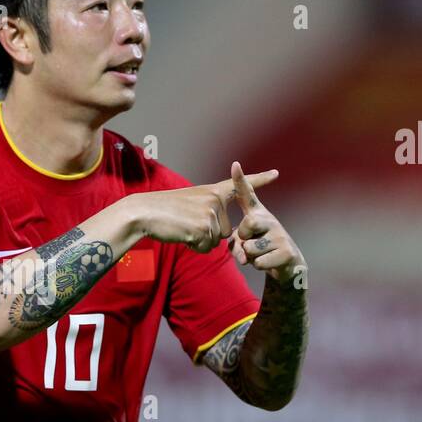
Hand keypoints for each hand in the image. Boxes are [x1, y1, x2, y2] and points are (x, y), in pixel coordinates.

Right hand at [130, 167, 279, 253]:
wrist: (144, 212)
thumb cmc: (163, 211)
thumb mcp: (189, 203)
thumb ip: (207, 212)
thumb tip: (216, 235)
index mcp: (212, 191)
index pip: (238, 185)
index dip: (259, 179)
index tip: (277, 173)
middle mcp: (215, 200)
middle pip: (225, 230)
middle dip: (207, 234)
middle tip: (186, 224)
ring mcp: (210, 213)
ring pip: (216, 241)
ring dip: (200, 241)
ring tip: (182, 228)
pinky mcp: (204, 228)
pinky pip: (206, 248)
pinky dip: (194, 247)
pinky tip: (182, 235)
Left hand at [227, 161, 305, 283]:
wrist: (286, 266)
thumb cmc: (259, 250)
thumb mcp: (242, 244)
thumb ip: (236, 244)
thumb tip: (245, 255)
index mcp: (257, 214)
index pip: (247, 194)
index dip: (240, 180)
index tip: (235, 164)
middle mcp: (270, 219)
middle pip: (248, 223)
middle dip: (243, 237)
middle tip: (250, 242)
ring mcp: (280, 234)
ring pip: (251, 248)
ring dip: (250, 257)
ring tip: (261, 254)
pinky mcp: (286, 251)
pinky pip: (259, 262)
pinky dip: (258, 266)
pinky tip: (268, 262)